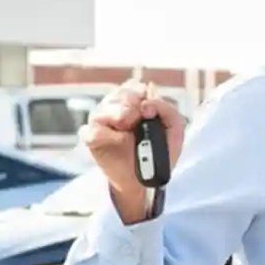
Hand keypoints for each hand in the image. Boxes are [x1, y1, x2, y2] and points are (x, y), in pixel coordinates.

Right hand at [79, 82, 185, 221]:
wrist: (148, 178)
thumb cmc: (159, 150)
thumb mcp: (174, 130)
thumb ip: (167, 110)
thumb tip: (146, 103)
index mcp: (136, 103)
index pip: (133, 86)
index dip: (139, 94)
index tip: (148, 110)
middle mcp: (116, 108)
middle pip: (117, 94)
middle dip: (129, 104)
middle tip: (136, 119)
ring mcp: (101, 123)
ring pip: (100, 110)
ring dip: (116, 117)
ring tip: (127, 131)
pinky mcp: (92, 140)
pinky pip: (90, 132)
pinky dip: (103, 135)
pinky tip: (117, 141)